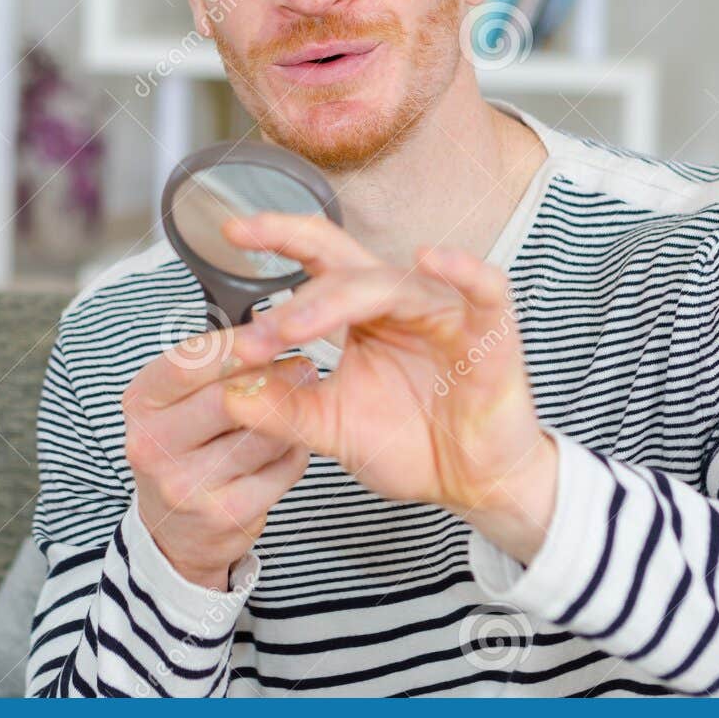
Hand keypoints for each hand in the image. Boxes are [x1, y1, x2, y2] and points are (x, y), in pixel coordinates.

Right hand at [122, 330, 313, 589]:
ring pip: (263, 434)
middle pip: (228, 399)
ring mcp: (186, 486)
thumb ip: (214, 364)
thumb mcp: (179, 399)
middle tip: (305, 365)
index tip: (276, 327)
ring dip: (293, 413)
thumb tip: (271, 322)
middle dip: (276, 376)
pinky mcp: (225, 517)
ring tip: (302, 401)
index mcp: (141, 402)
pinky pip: (282, 470)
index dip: (237, 344)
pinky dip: (295, 452)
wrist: (175, 528)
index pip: (187, 363)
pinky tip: (291, 443)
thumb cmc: (186, 445)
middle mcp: (153, 446)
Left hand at [217, 213, 558, 562]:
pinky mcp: (491, 334)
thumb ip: (284, 408)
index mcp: (363, 312)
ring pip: (390, 284)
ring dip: (336, 301)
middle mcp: (401, 301)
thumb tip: (227, 392)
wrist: (473, 485)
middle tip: (252, 323)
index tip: (229, 233)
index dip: (277, 238)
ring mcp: (447, 313)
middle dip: (294, 272)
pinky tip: (431, 257)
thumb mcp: (333, 427)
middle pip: (344, 263)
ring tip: (292, 327)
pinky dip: (463, 268)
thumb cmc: (413, 443)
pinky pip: (485, 289)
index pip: (317, 259)